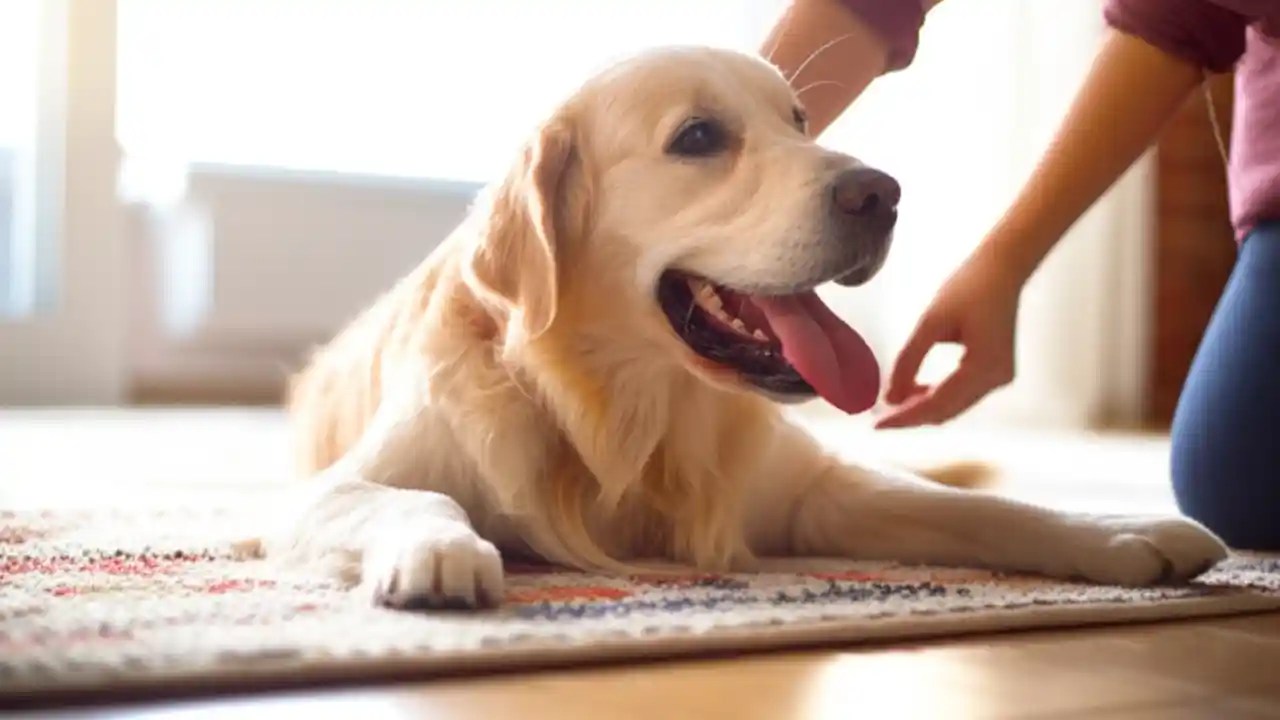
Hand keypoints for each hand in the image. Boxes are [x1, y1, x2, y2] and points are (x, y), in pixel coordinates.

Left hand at [875, 244, 1025, 428]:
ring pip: (954, 406)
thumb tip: (890, 397)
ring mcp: (999, 377)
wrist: (1002, 267)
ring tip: (891, 404)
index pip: (937, 405)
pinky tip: (913, 391)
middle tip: (878, 417)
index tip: (876, 425)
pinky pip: (961, 394)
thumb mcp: (931, 322)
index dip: (905, 418)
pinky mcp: (995, 371)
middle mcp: (996, 380)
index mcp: (984, 368)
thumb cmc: (968, 287)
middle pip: (947, 412)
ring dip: (923, 408)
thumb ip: (909, 361)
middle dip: (912, 416)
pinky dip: (937, 396)